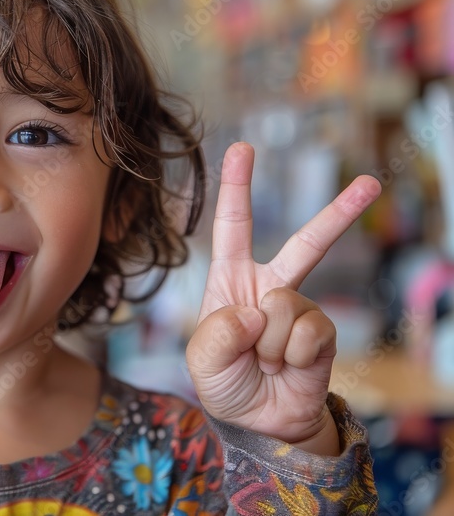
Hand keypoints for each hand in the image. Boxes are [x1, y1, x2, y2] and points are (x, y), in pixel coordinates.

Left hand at [186, 143, 379, 454]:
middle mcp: (269, 287)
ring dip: (268, 344)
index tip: (243, 149)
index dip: (235, 187)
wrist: (258, 423)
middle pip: (307, 244)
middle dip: (341, 213)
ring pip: (286, 307)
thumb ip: (219, 332)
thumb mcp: (201, 359)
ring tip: (264, 362)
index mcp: (231, 281)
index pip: (233, 226)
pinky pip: (307, 334)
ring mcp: (299, 309)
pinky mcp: (322, 334)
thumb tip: (259, 309)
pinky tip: (285, 368)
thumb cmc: (225, 381)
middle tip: (371, 183)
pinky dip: (290, 357)